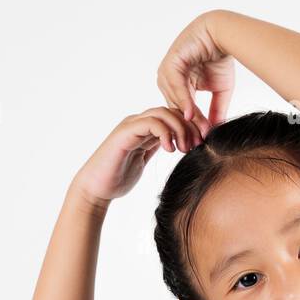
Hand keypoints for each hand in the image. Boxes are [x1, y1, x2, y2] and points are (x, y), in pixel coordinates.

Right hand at [71, 106, 198, 207]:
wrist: (95, 189)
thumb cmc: (118, 179)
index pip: (174, 116)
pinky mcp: (125, 132)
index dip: (192, 126)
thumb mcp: (144, 161)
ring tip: (185, 148)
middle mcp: (138, 123)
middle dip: (190, 125)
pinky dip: (165, 132)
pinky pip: (151, 122)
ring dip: (180, 129)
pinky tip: (170, 149)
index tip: (203, 143)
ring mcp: (131, 125)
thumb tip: (177, 145)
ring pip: (163, 112)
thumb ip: (156, 148)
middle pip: (172, 110)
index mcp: (145, 129)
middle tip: (199, 144)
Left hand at [156, 12, 234, 139]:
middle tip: (192, 146)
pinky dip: (184, 101)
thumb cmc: (221, 57)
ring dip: (186, 119)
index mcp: (177, 84)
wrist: (223, 34)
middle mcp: (169, 78)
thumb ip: (215, 110)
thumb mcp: (219, 90)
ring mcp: (168, 71)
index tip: (197, 145)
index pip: (182, 111)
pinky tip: (191, 115)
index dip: (191, 128)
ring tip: (193, 135)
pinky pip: (176, 86)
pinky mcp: (171, 63)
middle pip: (176, 109)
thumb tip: (215, 131)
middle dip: (186, 128)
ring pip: (175, 100)